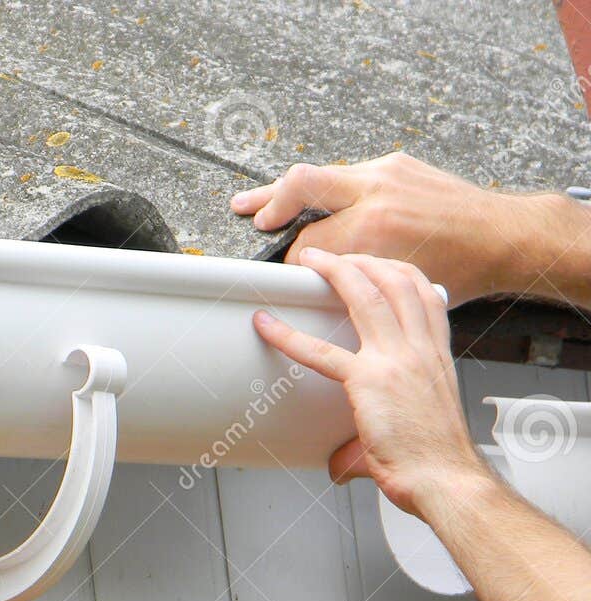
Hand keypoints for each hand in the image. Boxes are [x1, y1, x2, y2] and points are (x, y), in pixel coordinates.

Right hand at [231, 152, 567, 305]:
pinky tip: (309, 198)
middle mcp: (377, 192)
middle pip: (302, 184)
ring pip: (318, 173)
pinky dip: (322, 188)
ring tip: (252, 202)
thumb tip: (319, 276)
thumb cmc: (462, 267)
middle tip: (252, 219)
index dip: (292, 263)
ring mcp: (386, 173)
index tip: (284, 273)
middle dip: (269, 203)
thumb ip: (355, 276)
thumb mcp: (398, 281)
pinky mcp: (394, 164)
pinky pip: (344, 174)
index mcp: (375, 228)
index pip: (309, 243)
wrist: (504, 235)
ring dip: (283, 190)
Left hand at [253, 248, 487, 516]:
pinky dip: (288, 335)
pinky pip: (322, 351)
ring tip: (309, 262)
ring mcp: (397, 360)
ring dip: (335, 273)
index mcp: (437, 354)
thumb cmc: (437, 459)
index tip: (376, 262)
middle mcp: (421, 349)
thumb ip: (372, 438)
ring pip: (365, 298)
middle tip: (332, 253)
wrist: (447, 479)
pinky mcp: (370, 381)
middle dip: (363, 259)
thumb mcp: (414, 430)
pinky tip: (267, 324)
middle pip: (396, 282)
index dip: (398, 270)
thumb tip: (339, 465)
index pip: (424, 294)